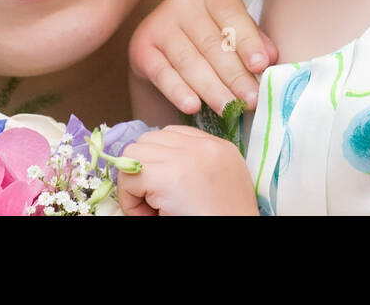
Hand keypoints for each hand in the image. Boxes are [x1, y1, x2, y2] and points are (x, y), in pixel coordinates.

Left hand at [117, 126, 259, 215]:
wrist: (240, 236)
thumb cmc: (226, 217)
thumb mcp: (222, 183)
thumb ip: (198, 167)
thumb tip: (160, 168)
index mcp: (218, 147)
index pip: (172, 133)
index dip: (159, 159)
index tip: (161, 187)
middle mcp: (203, 146)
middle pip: (149, 139)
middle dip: (143, 167)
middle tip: (154, 201)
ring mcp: (185, 158)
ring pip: (133, 153)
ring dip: (134, 181)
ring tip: (151, 208)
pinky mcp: (167, 178)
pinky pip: (129, 178)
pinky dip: (129, 199)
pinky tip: (148, 215)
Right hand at [128, 0, 278, 113]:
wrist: (166, 35)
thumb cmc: (211, 32)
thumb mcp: (234, 28)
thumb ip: (254, 40)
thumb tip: (270, 58)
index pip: (232, 17)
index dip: (247, 42)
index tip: (260, 66)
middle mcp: (182, 2)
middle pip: (212, 44)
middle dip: (234, 76)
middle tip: (250, 99)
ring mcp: (159, 24)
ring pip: (189, 61)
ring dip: (211, 89)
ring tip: (229, 109)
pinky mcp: (141, 47)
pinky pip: (162, 73)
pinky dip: (178, 91)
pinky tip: (193, 106)